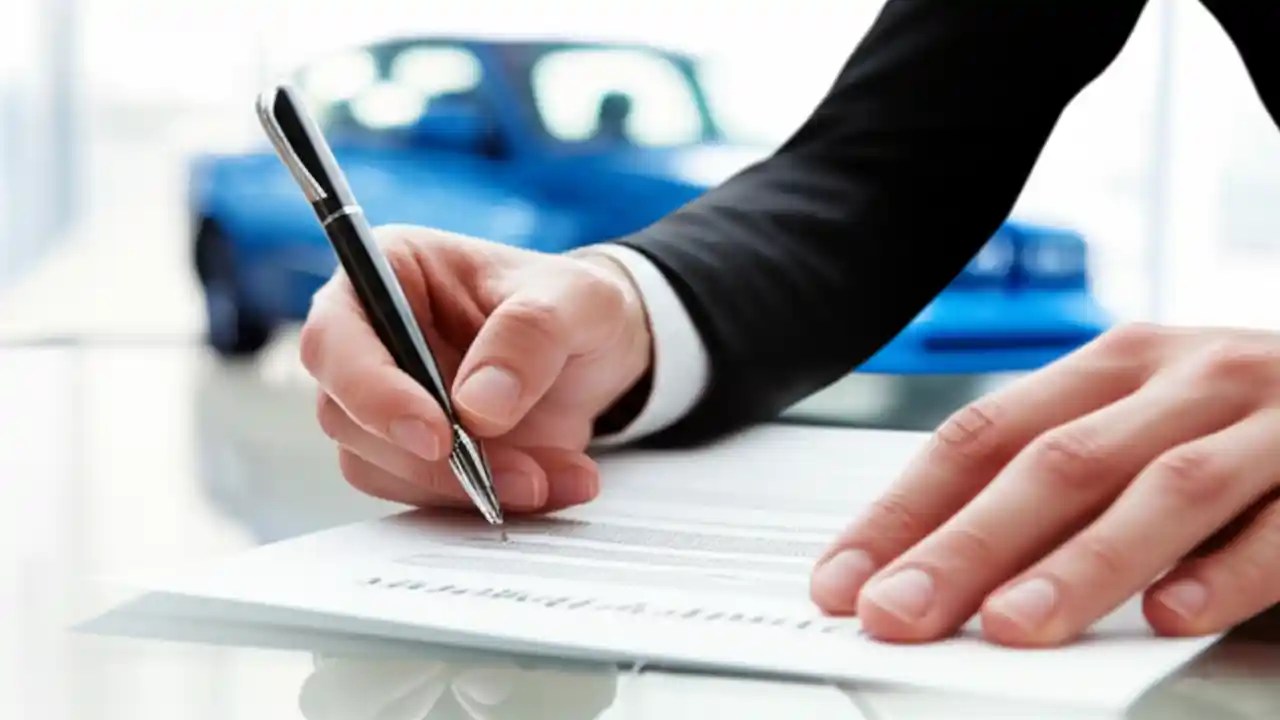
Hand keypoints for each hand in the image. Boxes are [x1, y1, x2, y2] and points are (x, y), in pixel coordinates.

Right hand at [300, 225, 650, 513]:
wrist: (602, 351)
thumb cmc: (576, 303)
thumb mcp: (578, 298)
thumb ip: (530, 336)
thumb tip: (476, 407)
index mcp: (390, 271)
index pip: (334, 337)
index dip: (370, 392)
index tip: (435, 436)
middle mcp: (373, 339)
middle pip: (347, 416)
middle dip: (432, 460)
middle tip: (522, 475)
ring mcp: (389, 402)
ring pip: (381, 467)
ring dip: (466, 487)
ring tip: (555, 476)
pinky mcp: (416, 454)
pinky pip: (426, 494)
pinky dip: (490, 499)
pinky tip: (556, 482)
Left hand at [810, 324, 1279, 645]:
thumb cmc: (1244, 423)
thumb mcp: (1142, 428)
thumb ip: (1062, 488)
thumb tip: (934, 569)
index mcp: (1111, 367)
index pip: (982, 435)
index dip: (905, 509)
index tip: (843, 579)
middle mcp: (1180, 378)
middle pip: (1053, 463)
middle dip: (965, 546)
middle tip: (896, 613)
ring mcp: (1267, 416)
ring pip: (1160, 490)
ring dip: (1079, 564)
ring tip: (1011, 627)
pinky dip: (1227, 570)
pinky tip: (1172, 617)